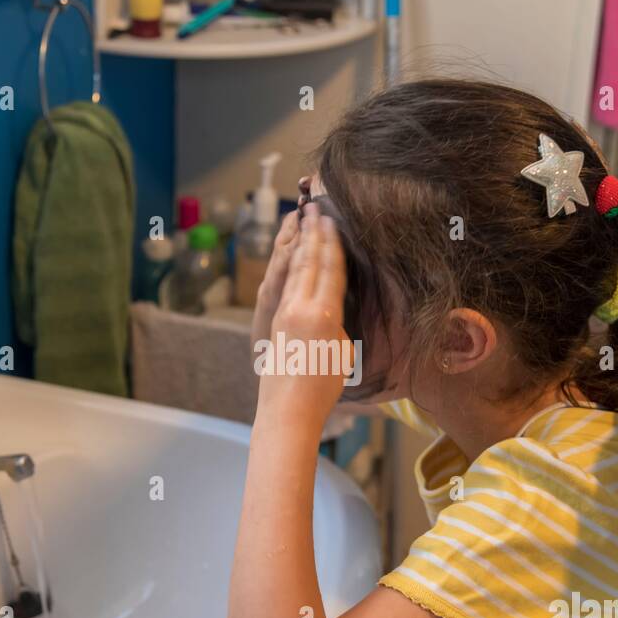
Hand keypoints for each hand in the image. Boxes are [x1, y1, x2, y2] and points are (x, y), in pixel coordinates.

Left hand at [254, 204, 352, 423]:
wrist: (288, 410)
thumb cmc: (322, 389)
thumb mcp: (342, 352)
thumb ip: (337, 322)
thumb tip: (334, 304)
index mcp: (323, 315)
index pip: (331, 269)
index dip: (334, 243)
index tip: (333, 219)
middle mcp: (301, 308)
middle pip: (310, 261)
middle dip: (314, 233)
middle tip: (316, 207)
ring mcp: (284, 312)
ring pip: (295, 269)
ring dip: (300, 242)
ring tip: (302, 219)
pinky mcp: (275, 320)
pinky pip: (286, 283)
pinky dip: (291, 262)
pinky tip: (292, 253)